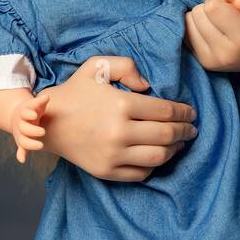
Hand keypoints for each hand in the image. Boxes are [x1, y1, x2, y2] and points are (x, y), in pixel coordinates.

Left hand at [10, 92, 50, 164]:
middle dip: (32, 130)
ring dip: (29, 114)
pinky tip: (46, 98)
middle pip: (24, 128)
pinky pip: (34, 101)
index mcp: (21, 134)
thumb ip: (23, 148)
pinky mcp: (30, 103)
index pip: (24, 141)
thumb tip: (21, 160)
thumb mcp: (22, 138)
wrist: (17, 112)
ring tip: (35, 115)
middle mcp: (21, 123)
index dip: (31, 144)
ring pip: (25, 114)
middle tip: (42, 132)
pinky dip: (40, 100)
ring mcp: (25, 113)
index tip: (41, 145)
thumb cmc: (23, 129)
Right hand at [34, 55, 197, 181]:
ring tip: (179, 143)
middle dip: (185, 131)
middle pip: (167, 135)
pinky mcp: (107, 171)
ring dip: (175, 149)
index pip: (166, 112)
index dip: (184, 112)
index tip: (191, 113)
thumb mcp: (97, 66)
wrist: (47, 123)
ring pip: (159, 157)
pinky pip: (141, 173)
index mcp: (121, 105)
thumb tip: (148, 86)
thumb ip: (126, 66)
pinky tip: (158, 155)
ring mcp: (113, 155)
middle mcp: (120, 132)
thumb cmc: (76, 92)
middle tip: (192, 129)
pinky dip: (155, 165)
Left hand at [184, 0, 239, 73]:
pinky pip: (186, 32)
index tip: (234, 1)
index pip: (212, 6)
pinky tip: (216, 28)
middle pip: (198, 12)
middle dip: (213, 5)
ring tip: (225, 21)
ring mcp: (211, 61)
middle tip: (232, 12)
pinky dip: (198, 26)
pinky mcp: (203, 63)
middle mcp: (224, 53)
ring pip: (189, 21)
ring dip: (205, 15)